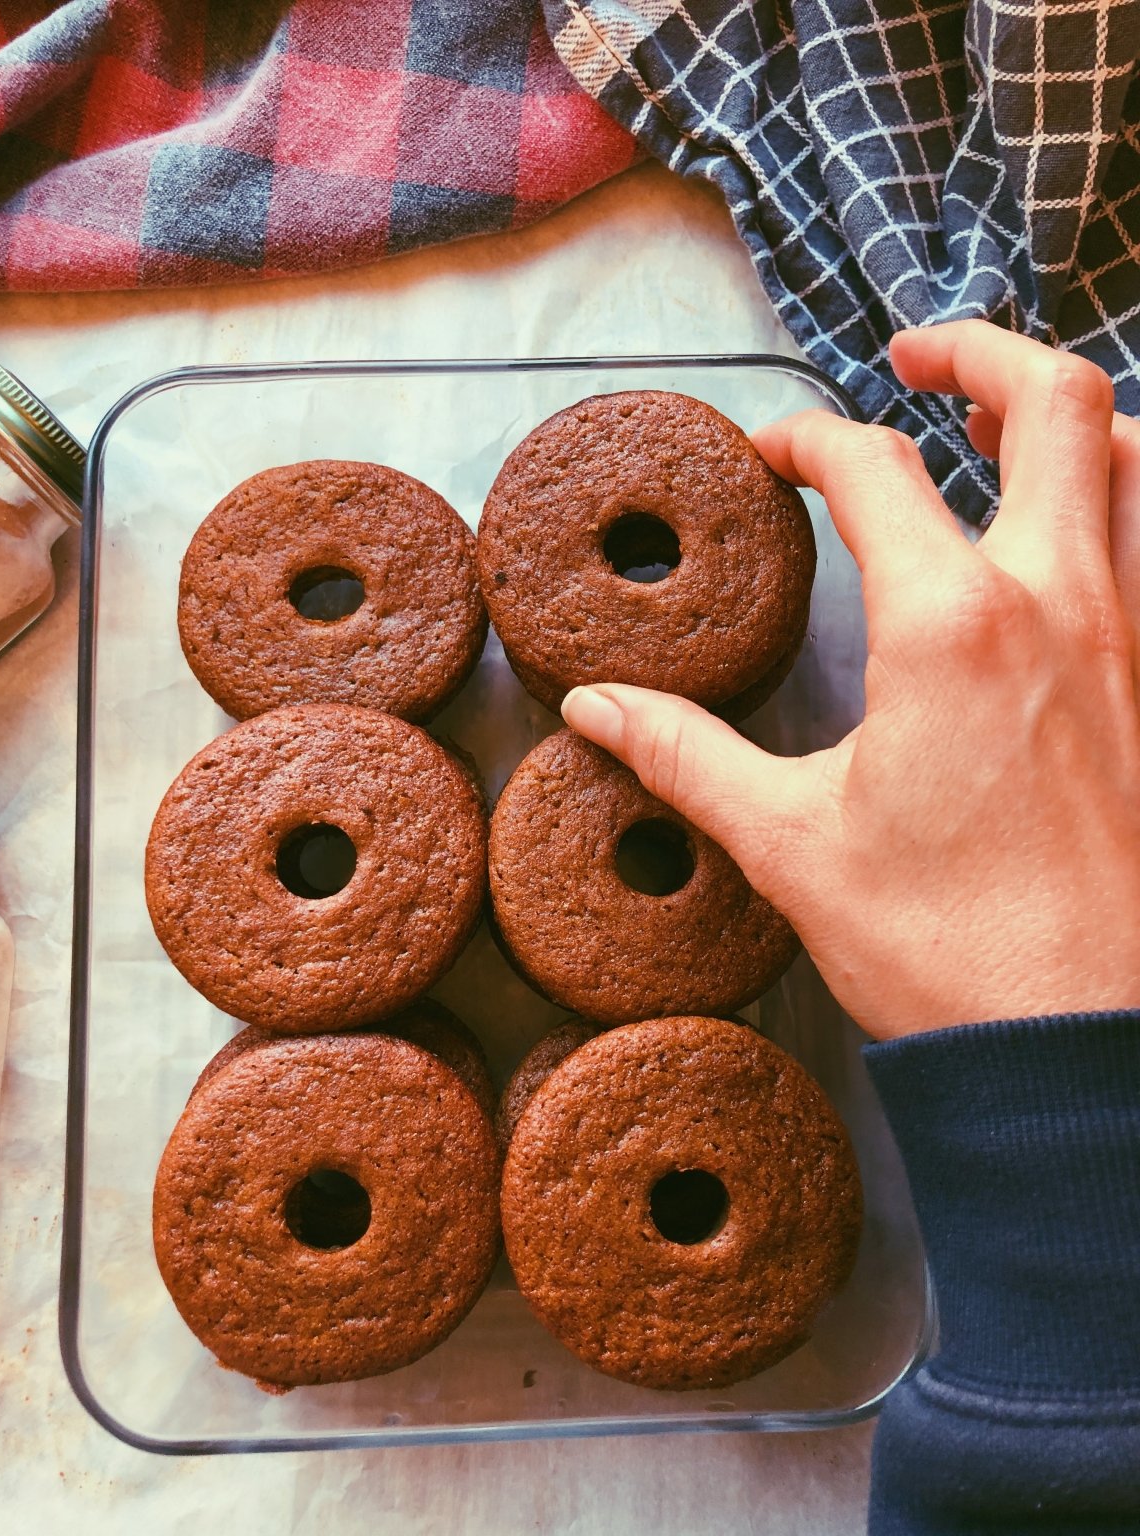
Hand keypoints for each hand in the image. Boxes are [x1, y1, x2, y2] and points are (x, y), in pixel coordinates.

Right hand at [561, 321, 1139, 1039]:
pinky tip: (1070, 545)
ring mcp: (1133, 643)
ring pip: (1135, 461)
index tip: (771, 454)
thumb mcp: (788, 843)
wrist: (1079, 1044)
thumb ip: (683, 755)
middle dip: (977, 350)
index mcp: (950, 627)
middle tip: (914, 354)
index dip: (808, 440)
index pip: (871, 470)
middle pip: (1053, 401)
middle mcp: (1059, 606)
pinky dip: (1123, 504)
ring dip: (1069, 418)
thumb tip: (596, 710)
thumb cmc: (945, 950)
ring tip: (1002, 427)